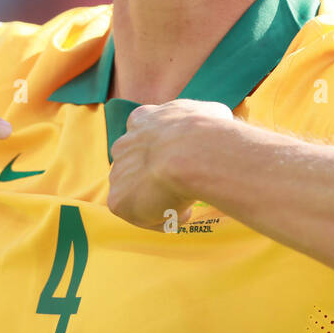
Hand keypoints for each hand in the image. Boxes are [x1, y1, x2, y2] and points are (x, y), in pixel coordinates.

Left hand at [107, 99, 235, 229]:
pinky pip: (140, 216)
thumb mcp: (212, 113)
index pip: (146, 138)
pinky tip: (181, 211)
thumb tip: (216, 125)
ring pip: (138, 194)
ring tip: (186, 202)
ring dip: (159, 201)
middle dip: (157, 179)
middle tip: (182, 187)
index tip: (182, 164)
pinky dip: (161, 219)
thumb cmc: (208, 132)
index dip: (164, 153)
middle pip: (137, 168)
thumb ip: (205, 120)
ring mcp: (118, 174)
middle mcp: (123, 145)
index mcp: (142, 120)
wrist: (191, 153)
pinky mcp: (117, 201)